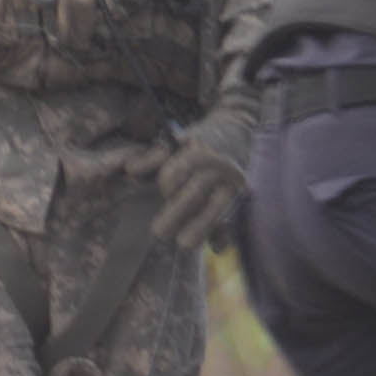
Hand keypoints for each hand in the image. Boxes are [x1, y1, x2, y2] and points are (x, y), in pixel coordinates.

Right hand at [152, 134, 245, 259]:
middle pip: (194, 192)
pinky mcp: (186, 137)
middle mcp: (221, 167)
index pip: (216, 210)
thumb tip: (217, 248)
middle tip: (158, 232)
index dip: (198, 229)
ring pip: (177, 172)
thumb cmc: (228, 172)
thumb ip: (224, 224)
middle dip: (174, 215)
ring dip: (167, 188)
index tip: (182, 244)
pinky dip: (148, 164)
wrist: (233, 127)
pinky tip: (140, 174)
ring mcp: (204, 150)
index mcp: (235, 186)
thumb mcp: (233, 195)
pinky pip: (161, 153)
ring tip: (165, 196)